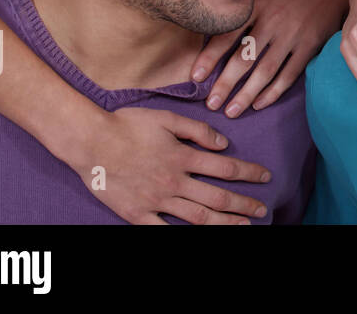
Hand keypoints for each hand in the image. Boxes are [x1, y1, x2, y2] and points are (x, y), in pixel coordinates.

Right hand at [66, 107, 272, 223]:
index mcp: (183, 158)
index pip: (226, 169)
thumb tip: (224, 144)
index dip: (250, 173)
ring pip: (197, 218)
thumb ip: (198, 131)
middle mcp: (174, 182)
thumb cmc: (127, 125)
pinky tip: (199, 237)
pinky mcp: (137, 215)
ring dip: (224, 224)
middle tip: (262, 210)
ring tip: (242, 227)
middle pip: (218, 198)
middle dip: (244, 205)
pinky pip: (163, 232)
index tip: (266, 177)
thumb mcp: (167, 119)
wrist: (90, 142)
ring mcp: (156, 201)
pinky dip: (181, 236)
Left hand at [190, 0, 350, 115]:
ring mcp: (293, 35)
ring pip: (266, 71)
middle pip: (245, 58)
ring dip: (247, 94)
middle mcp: (274, 19)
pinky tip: (259, 104)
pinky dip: (274, 91)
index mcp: (258, 2)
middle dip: (225, 84)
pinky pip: (289, 74)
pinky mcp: (309, 46)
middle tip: (211, 104)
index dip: (210, 57)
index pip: (228, 33)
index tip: (195, 77)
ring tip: (231, 111)